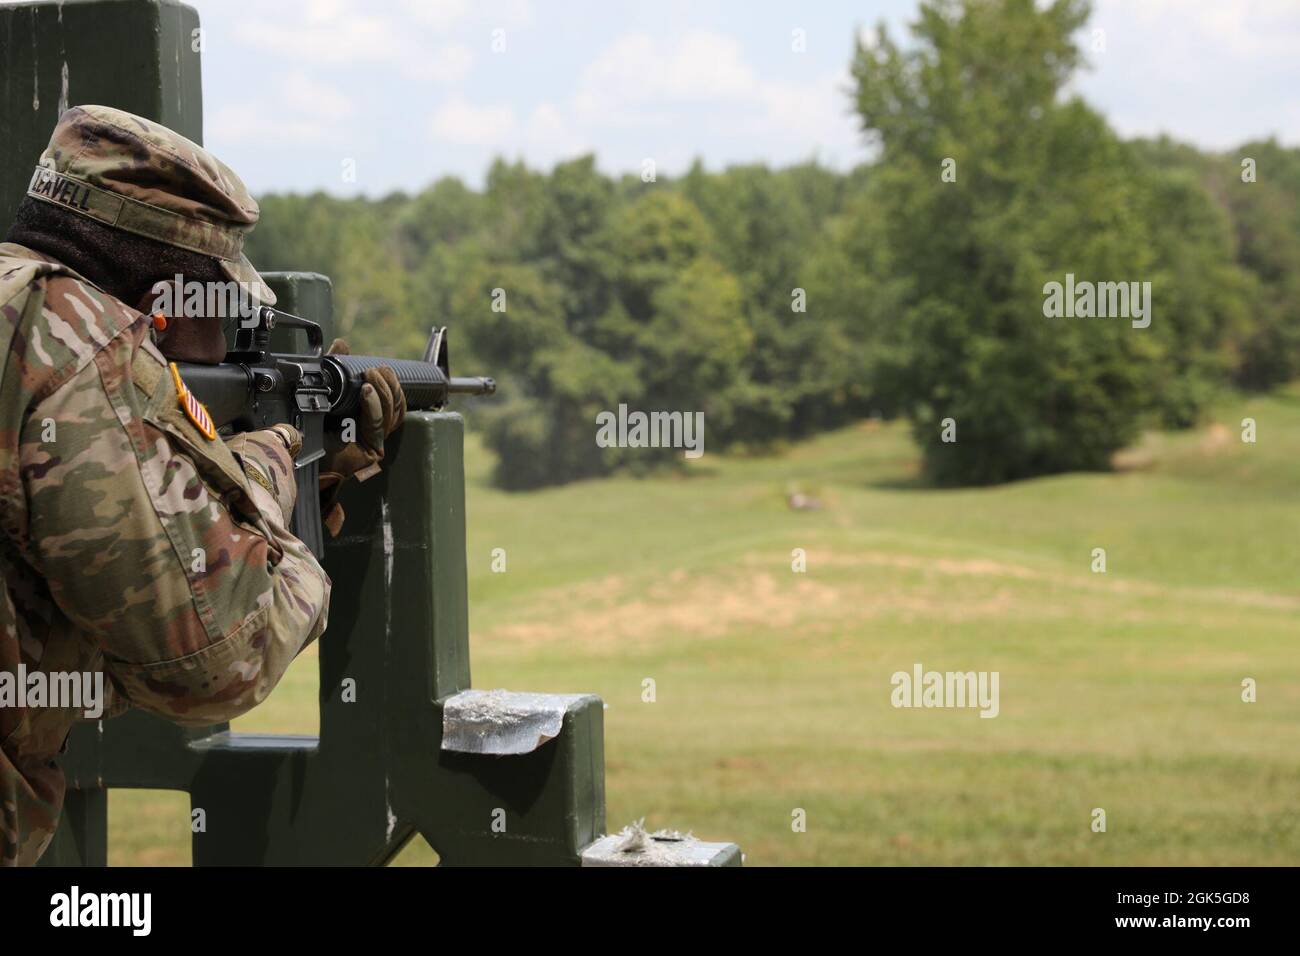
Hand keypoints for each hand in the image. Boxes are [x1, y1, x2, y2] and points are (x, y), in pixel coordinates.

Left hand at [318, 338, 406, 534]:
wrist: (297, 459)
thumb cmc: (310, 429)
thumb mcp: (326, 391)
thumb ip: (337, 369)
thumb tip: (343, 343)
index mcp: (368, 419)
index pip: (392, 401)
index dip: (391, 383)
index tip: (383, 367)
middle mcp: (375, 432)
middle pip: (396, 407)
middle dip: (390, 385)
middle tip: (378, 369)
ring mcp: (375, 443)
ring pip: (391, 415)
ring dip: (384, 392)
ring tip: (372, 375)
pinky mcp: (371, 452)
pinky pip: (377, 426)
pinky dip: (373, 406)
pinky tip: (367, 392)